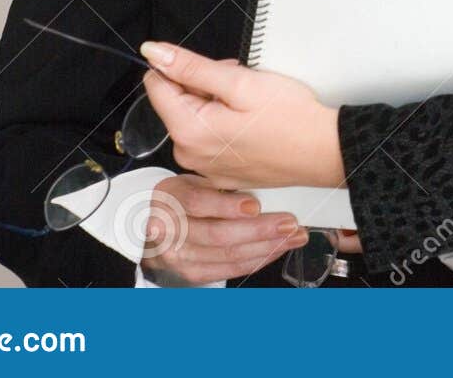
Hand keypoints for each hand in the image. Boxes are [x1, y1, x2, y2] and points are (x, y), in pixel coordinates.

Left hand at [139, 40, 344, 191]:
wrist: (325, 152)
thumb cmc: (292, 119)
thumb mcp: (240, 82)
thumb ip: (192, 66)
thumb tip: (154, 53)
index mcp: (188, 130)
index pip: (156, 83)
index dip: (184, 67)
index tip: (215, 70)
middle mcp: (189, 155)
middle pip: (178, 102)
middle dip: (205, 86)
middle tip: (243, 87)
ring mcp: (206, 168)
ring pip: (196, 118)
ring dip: (218, 105)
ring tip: (252, 106)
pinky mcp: (222, 173)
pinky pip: (211, 139)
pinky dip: (227, 126)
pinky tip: (253, 125)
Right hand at [139, 174, 306, 285]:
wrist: (158, 226)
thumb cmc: (186, 197)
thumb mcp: (196, 179)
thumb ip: (221, 182)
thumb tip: (264, 180)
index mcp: (171, 198)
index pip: (197, 203)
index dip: (226, 206)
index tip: (255, 205)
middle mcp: (170, 232)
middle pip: (217, 234)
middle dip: (259, 230)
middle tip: (289, 222)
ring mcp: (179, 258)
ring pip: (228, 255)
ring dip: (266, 247)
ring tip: (294, 236)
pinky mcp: (194, 274)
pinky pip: (231, 269)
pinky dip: (258, 259)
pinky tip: (278, 248)